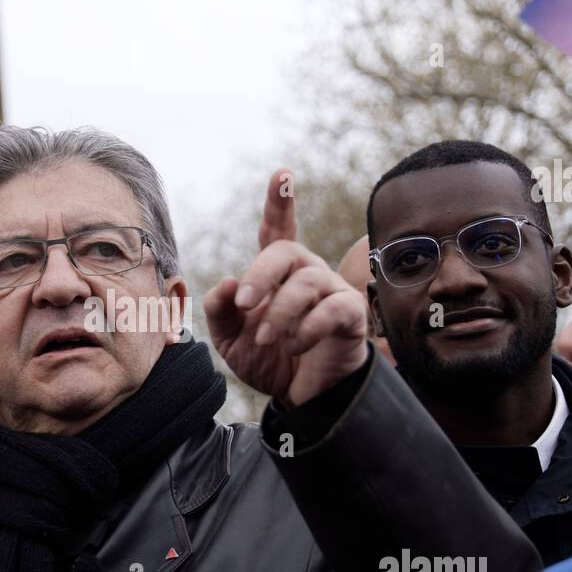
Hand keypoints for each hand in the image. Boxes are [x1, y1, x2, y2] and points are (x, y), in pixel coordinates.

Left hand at [204, 169, 369, 406]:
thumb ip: (220, 311)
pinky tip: (294, 347)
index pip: (277, 230)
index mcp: (276, 274)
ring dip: (281, 312)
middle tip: (245, 304)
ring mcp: (331, 292)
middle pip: (287, 251)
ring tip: (268, 340)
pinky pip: (333, 308)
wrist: (302, 398)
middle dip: (261, 274)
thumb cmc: (268, 360)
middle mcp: (306, 274)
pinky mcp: (350, 316)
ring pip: (307, 281)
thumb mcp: (231, 339)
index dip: (279, 202)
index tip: (282, 173)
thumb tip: (227, 281)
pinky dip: (307, 329)